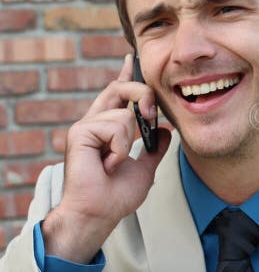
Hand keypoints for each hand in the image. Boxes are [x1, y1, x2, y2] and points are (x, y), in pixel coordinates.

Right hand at [42, 54, 170, 262]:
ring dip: (129, 141)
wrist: (100, 213)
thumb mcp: (145, 168)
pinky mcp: (80, 132)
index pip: (117, 94)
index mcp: (108, 128)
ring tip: (115, 163)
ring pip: (125, 112)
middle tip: (151, 115)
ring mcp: (86, 125)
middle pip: (121, 88)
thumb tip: (166, 130)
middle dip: (143, 94)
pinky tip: (109, 164)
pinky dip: (120, 148)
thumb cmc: (116, 195)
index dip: (125, 75)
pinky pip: (116, 126)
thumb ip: (155, 148)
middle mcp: (95, 122)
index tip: (131, 57)